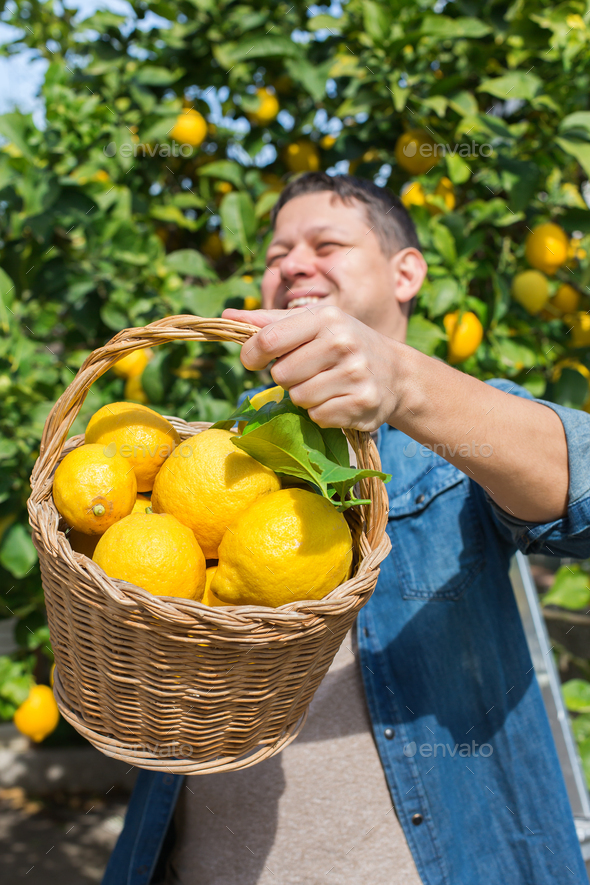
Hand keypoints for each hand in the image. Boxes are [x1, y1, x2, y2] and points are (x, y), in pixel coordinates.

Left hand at [223, 306, 399, 430]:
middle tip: (309, 371)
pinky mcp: (361, 403)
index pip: (268, 339)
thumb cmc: (343, 344)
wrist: (396, 373)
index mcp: (325, 318)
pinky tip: (338, 399)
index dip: (252, 355)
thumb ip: (269, 322)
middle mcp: (342, 342)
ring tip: (326, 385)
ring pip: (298, 398)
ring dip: (305, 397)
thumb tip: (226, 317)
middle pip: (281, 375)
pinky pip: (318, 416)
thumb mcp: (312, 324)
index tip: (253, 360)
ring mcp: (354, 373)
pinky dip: (322, 412)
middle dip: (288, 377)